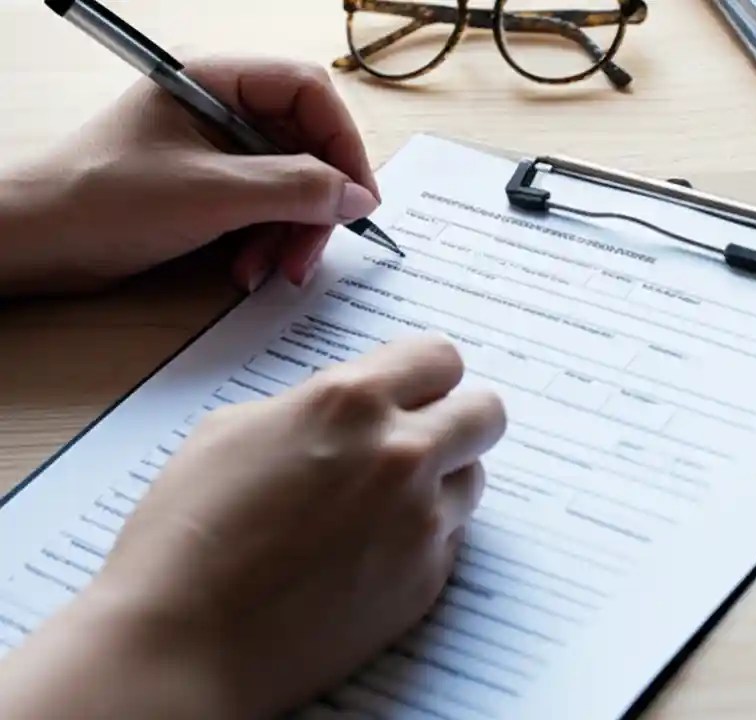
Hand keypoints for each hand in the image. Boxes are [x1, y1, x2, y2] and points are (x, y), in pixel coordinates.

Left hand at [0, 56, 379, 294]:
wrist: (38, 242)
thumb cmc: (102, 201)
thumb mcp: (212, 196)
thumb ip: (295, 190)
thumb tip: (357, 196)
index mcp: (216, 79)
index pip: (310, 93)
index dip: (343, 145)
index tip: (358, 199)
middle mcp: (221, 105)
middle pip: (306, 145)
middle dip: (314, 205)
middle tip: (308, 254)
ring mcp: (216, 146)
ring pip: (290, 183)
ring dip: (289, 232)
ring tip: (270, 271)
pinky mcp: (209, 183)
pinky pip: (264, 206)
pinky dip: (266, 240)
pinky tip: (246, 269)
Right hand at [0, 335, 505, 718]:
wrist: (180, 643)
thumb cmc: (187, 535)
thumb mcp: (231, 432)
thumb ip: (311, 406)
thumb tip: (351, 410)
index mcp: (349, 402)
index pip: (440, 357)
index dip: (426, 374)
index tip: (413, 390)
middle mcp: (400, 454)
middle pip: (485, 413)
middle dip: (457, 420)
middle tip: (422, 439)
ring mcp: (421, 521)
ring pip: (473, 478)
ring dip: (441, 483)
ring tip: (380, 505)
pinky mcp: (426, 579)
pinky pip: (449, 539)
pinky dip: (421, 540)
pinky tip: (366, 555)